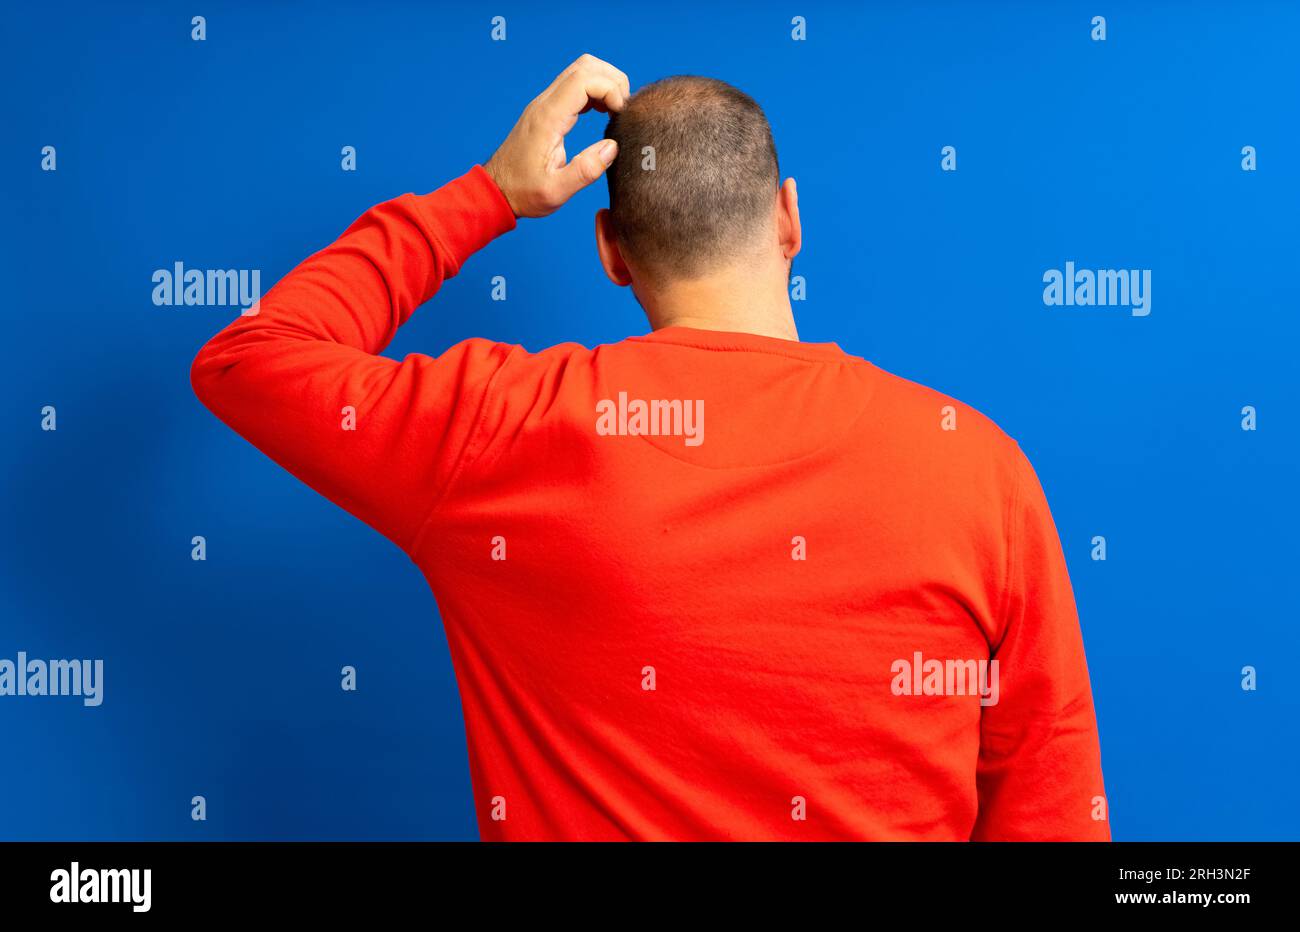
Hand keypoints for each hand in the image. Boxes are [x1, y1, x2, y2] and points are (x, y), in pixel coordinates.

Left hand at [484, 54, 629, 218]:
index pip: (584, 80)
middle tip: (622, 110)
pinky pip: (574, 85)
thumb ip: (585, 171)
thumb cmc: (524, 192)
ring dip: (604, 83)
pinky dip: (594, 91)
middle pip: (585, 66)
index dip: (610, 89)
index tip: (620, 114)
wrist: (498, 189)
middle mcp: (545, 103)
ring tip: (615, 111)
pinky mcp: (547, 109)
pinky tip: (602, 112)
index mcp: (548, 118)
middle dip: (612, 81)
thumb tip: (612, 147)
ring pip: (580, 71)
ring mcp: (545, 103)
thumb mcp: (555, 191)